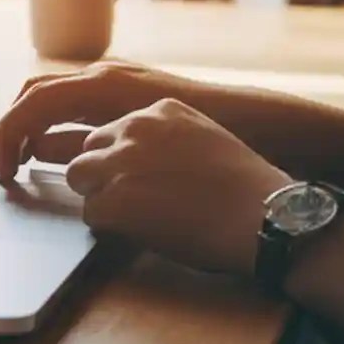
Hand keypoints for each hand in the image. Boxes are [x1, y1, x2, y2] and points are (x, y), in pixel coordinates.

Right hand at [0, 61, 201, 179]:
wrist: (259, 121)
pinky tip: (54, 152)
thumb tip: (43, 155)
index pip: (33, 103)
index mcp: (101, 85)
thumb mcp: (137, 147)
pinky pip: (77, 104)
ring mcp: (116, 79)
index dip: (7, 135)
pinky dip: (56, 126)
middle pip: (35, 94)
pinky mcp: (127, 92)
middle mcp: (105, 74)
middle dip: (10, 128)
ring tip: (17, 161)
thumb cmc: (201, 137)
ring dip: (30, 127)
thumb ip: (85, 150)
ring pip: (55, 98)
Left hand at [66, 99, 290, 275]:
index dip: (124, 158)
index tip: (142, 177)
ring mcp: (120, 162)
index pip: (115, 129)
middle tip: (133, 200)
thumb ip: (169, 141)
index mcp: (160, 110)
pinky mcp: (112, 200)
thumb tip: (146, 163)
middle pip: (90, 149)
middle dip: (104, 174)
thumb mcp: (206, 140)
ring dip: (100, 197)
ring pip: (79, 177)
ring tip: (136, 217)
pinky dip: (109, 227)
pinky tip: (141, 233)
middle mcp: (134, 128)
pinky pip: (91, 213)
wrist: (263, 216)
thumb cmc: (246, 189)